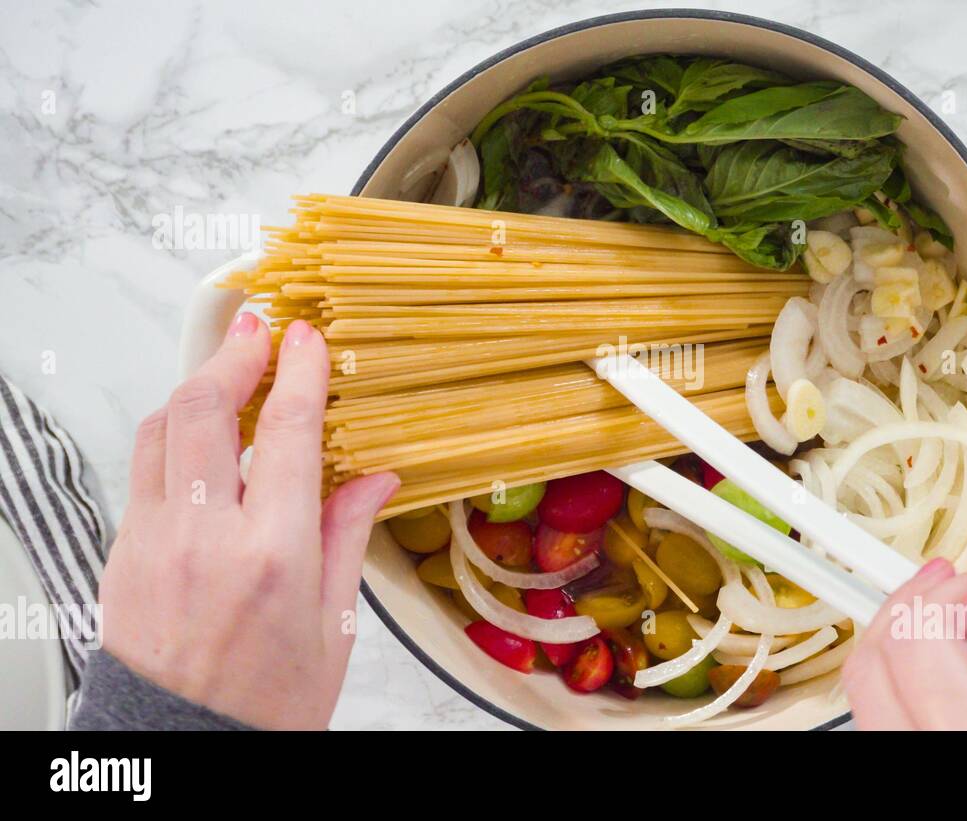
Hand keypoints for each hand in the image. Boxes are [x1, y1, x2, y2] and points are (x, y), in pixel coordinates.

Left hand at [99, 314, 398, 728]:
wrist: (185, 749)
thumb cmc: (265, 705)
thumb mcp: (333, 625)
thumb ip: (346, 536)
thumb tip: (372, 479)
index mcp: (272, 555)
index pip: (284, 432)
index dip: (298, 372)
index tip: (307, 339)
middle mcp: (204, 538)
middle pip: (202, 409)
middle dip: (232, 356)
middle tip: (257, 332)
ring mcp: (153, 542)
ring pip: (160, 430)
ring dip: (194, 390)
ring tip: (226, 377)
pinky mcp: (123, 554)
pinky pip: (143, 471)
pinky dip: (173, 438)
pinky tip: (201, 440)